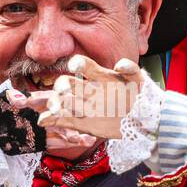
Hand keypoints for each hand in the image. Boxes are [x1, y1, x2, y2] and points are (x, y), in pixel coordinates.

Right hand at [10, 55, 144, 140]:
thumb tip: (120, 64)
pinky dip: (51, 120)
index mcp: (100, 76)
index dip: (78, 63)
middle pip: (68, 83)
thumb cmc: (139, 97)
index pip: (84, 66)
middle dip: (63, 86)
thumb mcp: (138, 82)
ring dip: (56, 103)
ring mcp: (83, 106)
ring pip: (63, 102)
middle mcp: (88, 90)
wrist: (143, 120)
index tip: (75, 65)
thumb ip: (130, 70)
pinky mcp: (81, 122)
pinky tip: (43, 121)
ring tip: (55, 109)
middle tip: (64, 91)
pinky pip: (63, 120)